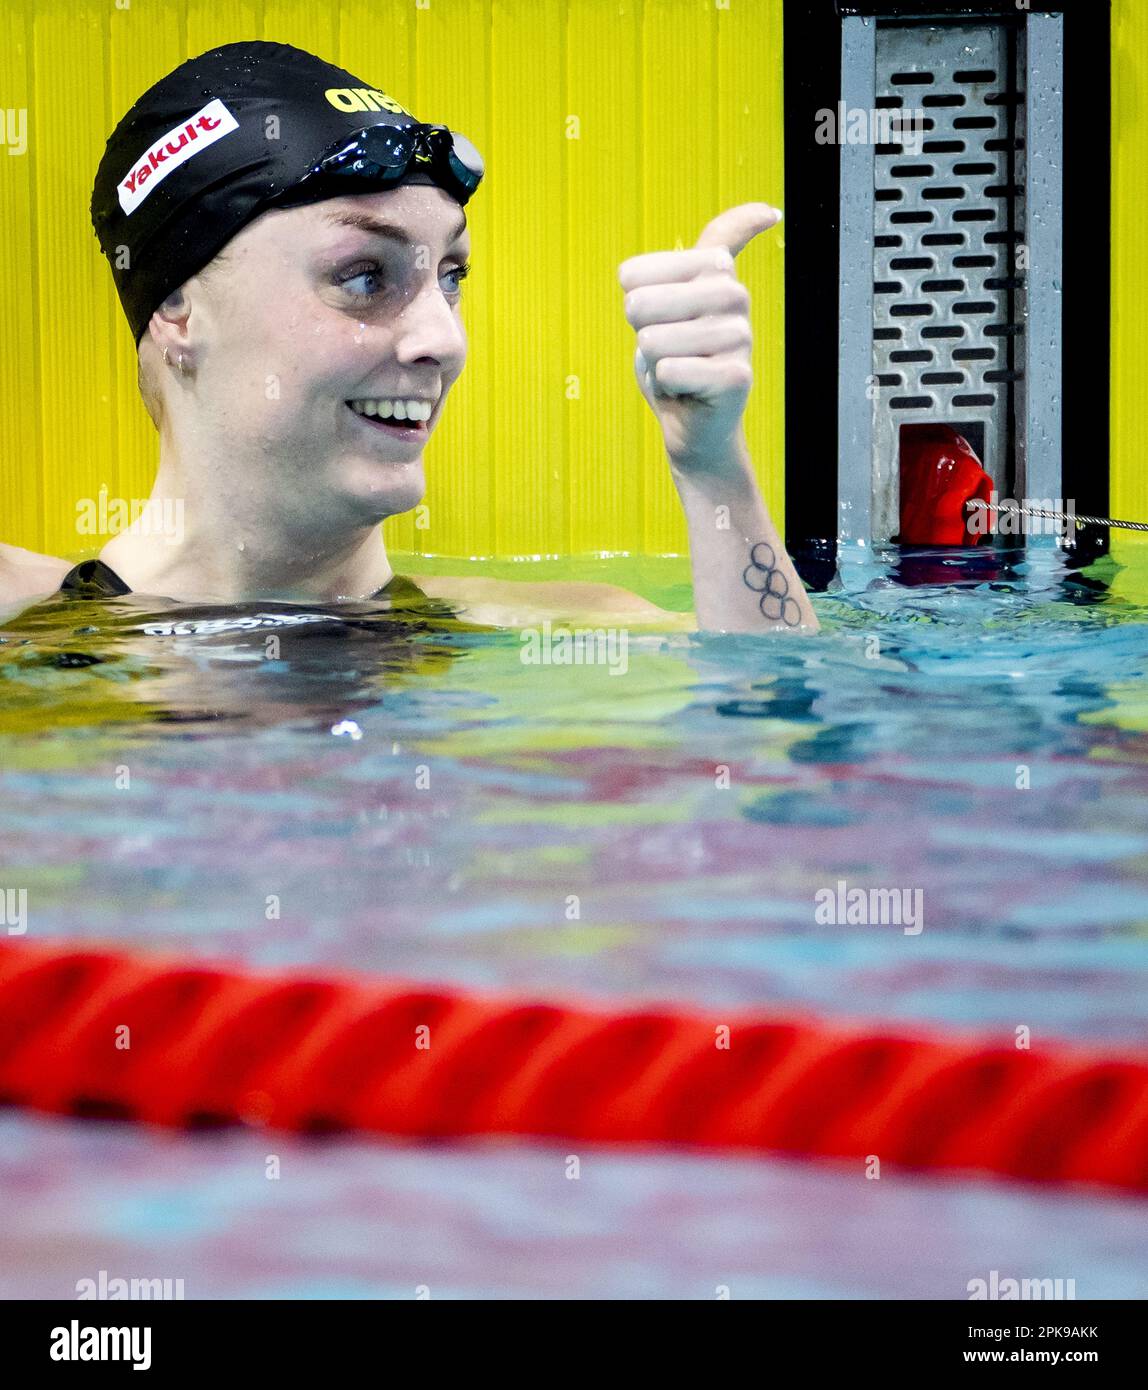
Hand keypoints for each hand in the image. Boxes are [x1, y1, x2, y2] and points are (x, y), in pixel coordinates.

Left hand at [618, 202, 780, 470]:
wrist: (693, 424)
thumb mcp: (669, 295)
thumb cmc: (675, 359)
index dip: (629, 303)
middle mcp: (733, 294)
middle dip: (641, 336)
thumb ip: (702, 248)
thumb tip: (772, 211)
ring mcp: (739, 335)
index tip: (659, 318)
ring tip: (680, 371)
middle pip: (639, 304)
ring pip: (653, 341)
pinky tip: (690, 391)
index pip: (634, 273)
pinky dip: (668, 387)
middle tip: (668, 352)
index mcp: (714, 267)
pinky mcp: (736, 375)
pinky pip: (670, 371)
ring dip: (656, 365)